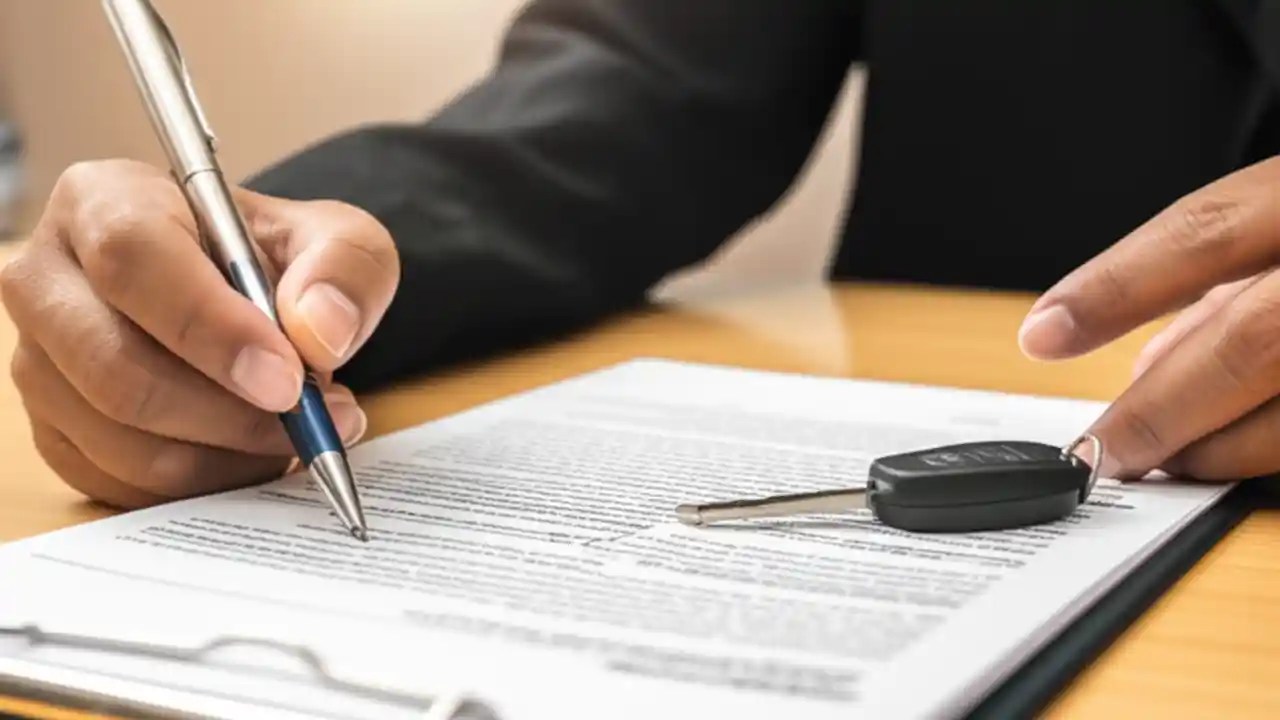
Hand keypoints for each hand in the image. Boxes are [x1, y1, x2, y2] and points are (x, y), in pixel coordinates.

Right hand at [1, 160, 398, 507]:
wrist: (252, 302)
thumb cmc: (280, 260)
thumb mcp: (339, 241)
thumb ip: (346, 269)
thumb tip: (320, 331)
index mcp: (103, 200)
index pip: (132, 259)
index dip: (211, 327)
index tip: (288, 378)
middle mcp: (47, 278)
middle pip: (115, 365)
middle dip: (227, 412)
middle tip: (309, 419)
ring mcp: (38, 361)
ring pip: (120, 437)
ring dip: (227, 453)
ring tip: (299, 432)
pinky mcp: (55, 431)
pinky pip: (123, 481)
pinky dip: (206, 481)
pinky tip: (257, 453)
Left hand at [1018, 155, 1279, 480]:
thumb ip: (1218, 276)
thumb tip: (1144, 367)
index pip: (1205, 231)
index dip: (1115, 288)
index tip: (1039, 335)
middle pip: (1249, 342)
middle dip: (1157, 412)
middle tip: (1092, 453)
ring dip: (1213, 447)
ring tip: (1158, 461)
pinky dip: (1260, 449)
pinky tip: (1224, 455)